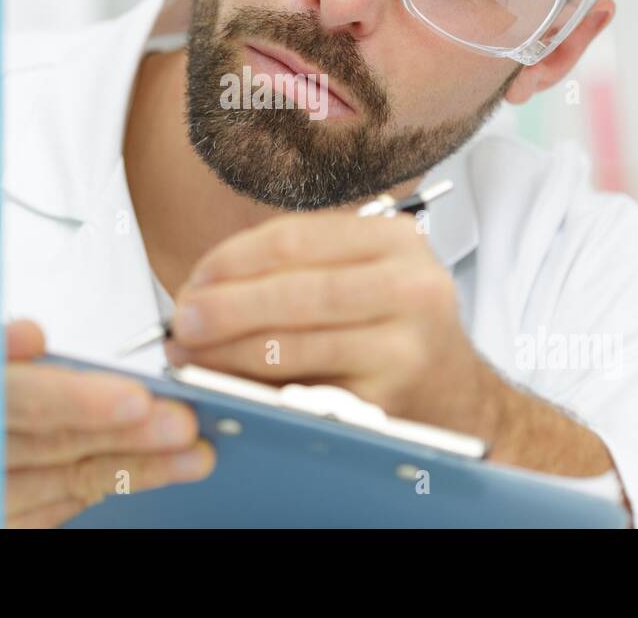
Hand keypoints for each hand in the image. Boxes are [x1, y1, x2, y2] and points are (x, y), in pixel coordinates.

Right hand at [5, 319, 214, 527]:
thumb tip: (31, 334)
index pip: (17, 399)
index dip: (77, 399)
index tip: (135, 397)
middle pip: (54, 445)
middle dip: (125, 435)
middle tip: (183, 423)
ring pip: (66, 479)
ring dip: (133, 466)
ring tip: (190, 452)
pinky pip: (55, 506)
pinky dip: (104, 485)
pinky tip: (151, 471)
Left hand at [165, 212, 501, 435]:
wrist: (455, 396)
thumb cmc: (395, 330)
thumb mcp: (363, 273)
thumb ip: (294, 267)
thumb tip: (203, 286)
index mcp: (395, 239)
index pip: (294, 238)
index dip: (231, 259)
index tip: (194, 279)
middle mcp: (411, 285)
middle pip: (294, 290)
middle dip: (225, 307)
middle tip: (182, 321)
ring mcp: (405, 346)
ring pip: (295, 344)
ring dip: (228, 353)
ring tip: (191, 356)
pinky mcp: (390, 400)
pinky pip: (305, 392)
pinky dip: (257, 390)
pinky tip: (228, 386)